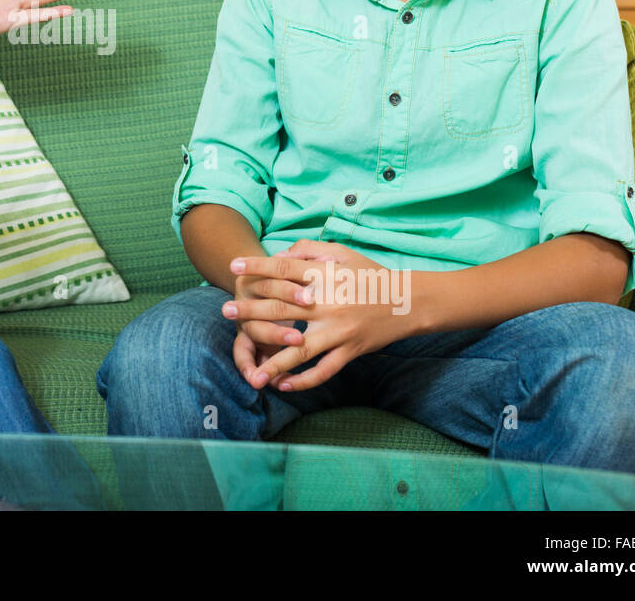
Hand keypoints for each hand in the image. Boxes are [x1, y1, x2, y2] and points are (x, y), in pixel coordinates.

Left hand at [224, 240, 412, 392]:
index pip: (283, 269)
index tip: (233, 267)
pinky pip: (323, 371)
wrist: (408, 301)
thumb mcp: (342, 253)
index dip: (257, 267)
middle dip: (251, 310)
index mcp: (326, 277)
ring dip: (273, 361)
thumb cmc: (370, 275)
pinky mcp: (350, 351)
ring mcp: (339, 331)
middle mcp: (329, 304)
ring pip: (299, 350)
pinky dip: (303, 380)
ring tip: (251, 372)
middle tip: (226, 311)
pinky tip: (282, 385)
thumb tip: (281, 254)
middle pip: (282, 308)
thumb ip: (309, 251)